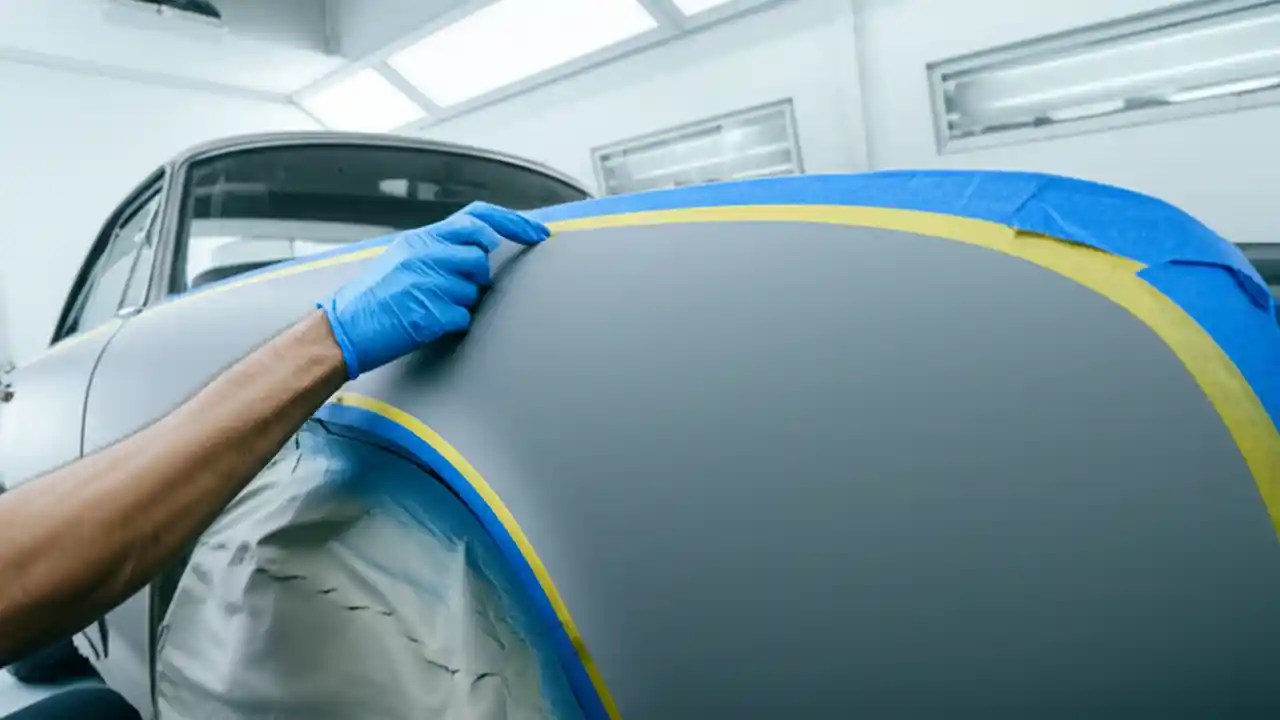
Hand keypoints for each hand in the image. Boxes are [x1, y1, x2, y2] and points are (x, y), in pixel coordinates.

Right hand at [319, 201, 548, 377]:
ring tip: (427, 307)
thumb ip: (439, 250)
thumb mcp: (402, 260)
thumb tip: (480, 250)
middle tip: (455, 286)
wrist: (341, 331)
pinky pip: (463, 317)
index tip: (539, 233)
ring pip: (474, 290)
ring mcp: (428, 283)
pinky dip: (451, 323)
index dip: (514, 223)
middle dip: (477, 273)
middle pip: (479, 255)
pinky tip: (425, 323)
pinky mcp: (430, 313)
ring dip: (460, 302)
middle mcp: (425, 255)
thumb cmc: (373, 300)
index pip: (477, 218)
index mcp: (420, 240)